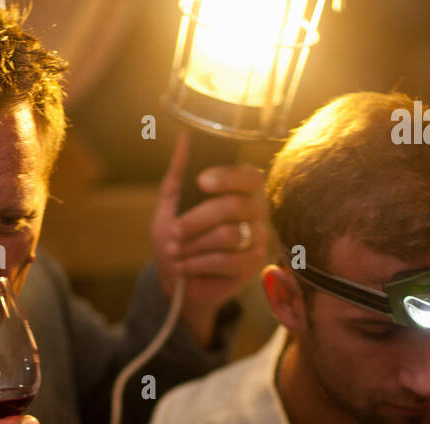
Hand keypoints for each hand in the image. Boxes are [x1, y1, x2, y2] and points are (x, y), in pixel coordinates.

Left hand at [152, 132, 269, 347]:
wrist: (179, 281)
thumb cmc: (177, 239)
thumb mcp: (171, 204)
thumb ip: (178, 172)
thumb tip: (184, 137)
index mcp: (242, 189)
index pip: (248, 176)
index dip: (226, 177)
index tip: (200, 182)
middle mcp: (257, 211)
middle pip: (234, 206)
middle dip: (197, 219)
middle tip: (174, 232)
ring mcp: (258, 238)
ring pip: (229, 235)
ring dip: (195, 244)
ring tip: (175, 252)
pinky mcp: (253, 265)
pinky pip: (228, 261)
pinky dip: (199, 263)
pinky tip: (184, 267)